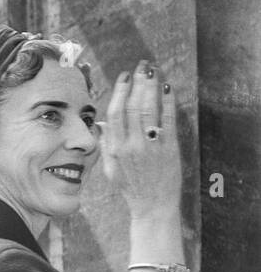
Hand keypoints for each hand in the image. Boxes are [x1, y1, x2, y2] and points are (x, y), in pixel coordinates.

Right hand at [99, 63, 180, 218]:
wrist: (152, 206)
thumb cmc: (132, 188)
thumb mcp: (111, 169)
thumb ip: (106, 146)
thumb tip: (102, 125)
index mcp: (114, 150)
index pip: (114, 113)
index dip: (119, 91)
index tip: (123, 76)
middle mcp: (130, 146)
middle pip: (131, 106)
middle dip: (136, 82)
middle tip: (141, 65)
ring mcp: (150, 147)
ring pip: (148, 109)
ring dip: (150, 87)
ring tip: (153, 71)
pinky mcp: (168, 149)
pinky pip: (167, 119)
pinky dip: (167, 101)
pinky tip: (168, 88)